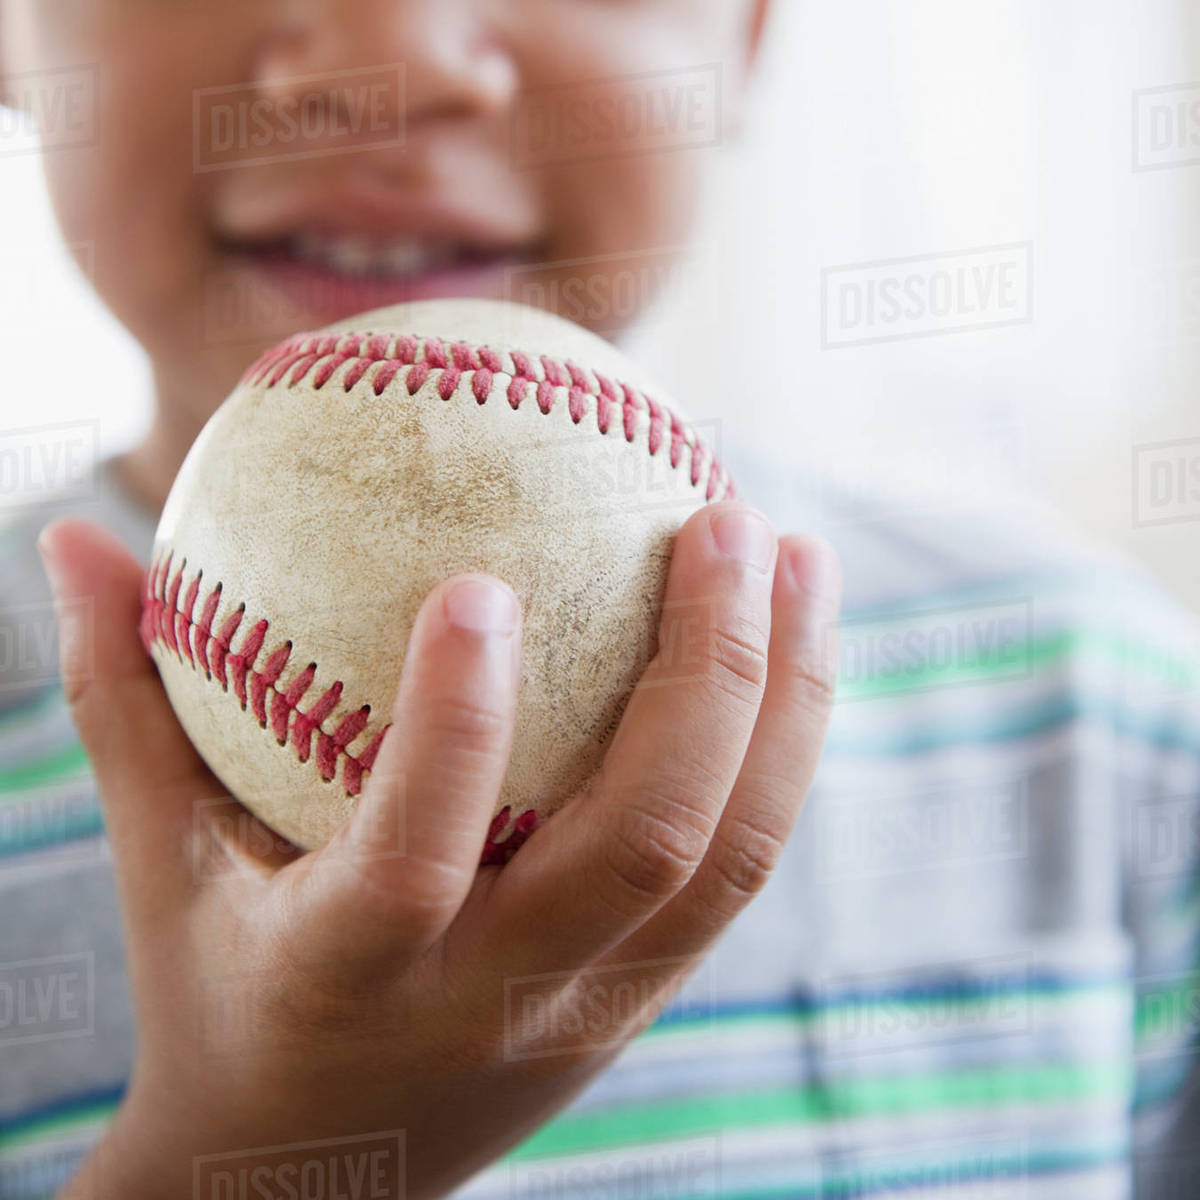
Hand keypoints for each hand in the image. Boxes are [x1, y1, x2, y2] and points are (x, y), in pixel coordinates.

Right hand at [42, 502, 839, 1198]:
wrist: (319, 1180)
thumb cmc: (223, 991)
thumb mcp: (158, 864)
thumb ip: (126, 704)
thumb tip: (76, 540)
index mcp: (349, 973)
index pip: (414, 854)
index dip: (453, 725)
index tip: (484, 579)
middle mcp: (496, 996)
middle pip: (640, 842)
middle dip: (704, 674)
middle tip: (724, 517)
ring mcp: (596, 1006)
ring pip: (729, 857)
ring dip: (783, 699)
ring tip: (802, 554)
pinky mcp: (648, 998)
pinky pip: (740, 867)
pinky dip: (779, 747)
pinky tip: (788, 644)